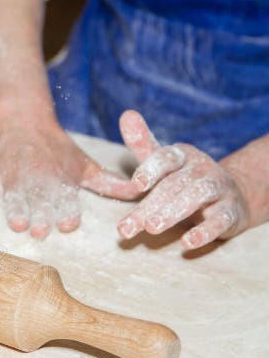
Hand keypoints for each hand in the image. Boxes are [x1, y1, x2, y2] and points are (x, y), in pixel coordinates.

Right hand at [0, 121, 138, 238]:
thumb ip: (110, 185)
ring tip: (18, 224)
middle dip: (41, 217)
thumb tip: (143, 193)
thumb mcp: (84, 165)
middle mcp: (37, 180)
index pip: (65, 201)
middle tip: (40, 229)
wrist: (22, 120)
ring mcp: (12, 179)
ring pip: (14, 199)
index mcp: (61, 180)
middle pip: (40, 204)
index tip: (68, 222)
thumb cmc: (57, 149)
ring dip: (16, 213)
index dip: (67, 213)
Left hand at [115, 110, 250, 248]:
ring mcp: (219, 190)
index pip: (167, 158)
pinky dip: (204, 232)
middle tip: (126, 227)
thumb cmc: (183, 178)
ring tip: (151, 228)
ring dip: (173, 212)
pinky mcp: (230, 213)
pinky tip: (187, 243)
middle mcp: (202, 169)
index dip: (151, 169)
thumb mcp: (163, 161)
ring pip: (197, 197)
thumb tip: (126, 114)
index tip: (135, 184)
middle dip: (149, 205)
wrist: (230, 195)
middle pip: (174, 185)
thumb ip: (143, 143)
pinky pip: (220, 221)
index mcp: (183, 156)